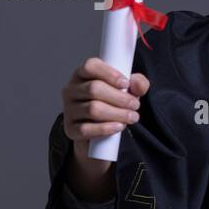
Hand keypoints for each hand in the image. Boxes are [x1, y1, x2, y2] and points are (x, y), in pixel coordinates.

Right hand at [60, 57, 149, 198]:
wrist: (100, 142)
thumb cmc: (115, 110)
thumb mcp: (127, 95)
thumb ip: (135, 86)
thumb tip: (140, 84)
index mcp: (84, 76)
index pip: (89, 66)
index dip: (108, 73)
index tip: (126, 83)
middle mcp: (72, 91)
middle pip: (94, 89)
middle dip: (120, 99)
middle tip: (136, 108)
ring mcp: (69, 112)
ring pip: (93, 109)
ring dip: (117, 113)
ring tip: (133, 119)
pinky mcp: (71, 132)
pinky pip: (86, 129)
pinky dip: (106, 128)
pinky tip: (119, 129)